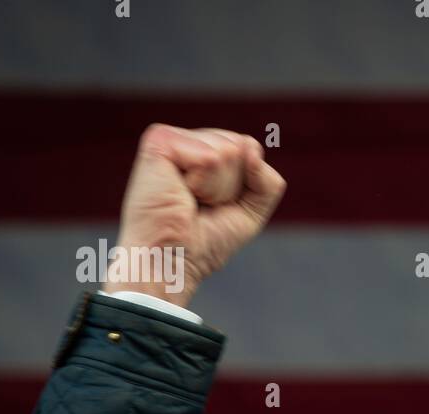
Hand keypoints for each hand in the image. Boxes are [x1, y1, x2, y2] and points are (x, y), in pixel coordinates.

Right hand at [102, 124, 285, 306]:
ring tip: (188, 201)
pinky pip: (210, 156)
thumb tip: (251, 147)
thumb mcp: (251, 212)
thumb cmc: (203, 243)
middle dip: (231, 186)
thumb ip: (267, 181)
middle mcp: (187, 141)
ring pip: (229, 151)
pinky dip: (203, 183)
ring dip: (216, 188)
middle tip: (199, 205)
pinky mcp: (160, 141)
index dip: (244, 185)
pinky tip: (180, 193)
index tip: (214, 206)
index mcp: (204, 152)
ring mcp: (172, 138)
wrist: (171, 261)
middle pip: (241, 146)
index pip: (249, 148)